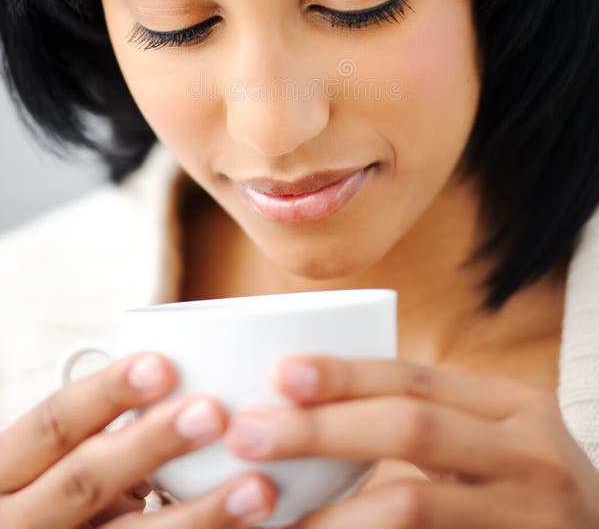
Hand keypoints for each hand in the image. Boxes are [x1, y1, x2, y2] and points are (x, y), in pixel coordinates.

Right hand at [0, 352, 276, 527]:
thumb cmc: (50, 499)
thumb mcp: (50, 466)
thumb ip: (93, 432)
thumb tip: (183, 371)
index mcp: (8, 472)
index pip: (53, 423)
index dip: (106, 392)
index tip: (164, 364)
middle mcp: (19, 521)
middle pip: (85, 480)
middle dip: (152, 445)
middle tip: (215, 413)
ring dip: (199, 516)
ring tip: (259, 489)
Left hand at [224, 355, 598, 527]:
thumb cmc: (524, 491)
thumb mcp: (492, 442)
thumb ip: (429, 421)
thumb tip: (315, 406)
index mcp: (511, 405)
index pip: (417, 377)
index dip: (345, 373)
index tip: (280, 373)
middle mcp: (528, 450)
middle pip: (411, 426)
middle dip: (323, 427)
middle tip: (250, 433)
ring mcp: (529, 512)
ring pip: (413, 503)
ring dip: (334, 511)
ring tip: (275, 516)